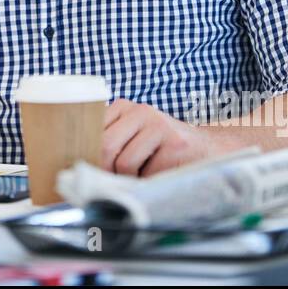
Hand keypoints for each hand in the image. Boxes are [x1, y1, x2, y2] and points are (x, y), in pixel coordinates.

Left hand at [101, 98, 220, 176]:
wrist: (207, 150)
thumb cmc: (161, 150)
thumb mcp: (132, 138)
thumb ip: (109, 143)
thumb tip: (80, 168)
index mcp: (124, 107)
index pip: (92, 131)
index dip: (89, 155)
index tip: (92, 170)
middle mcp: (141, 111)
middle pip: (105, 146)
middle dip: (106, 171)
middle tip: (113, 181)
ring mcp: (159, 125)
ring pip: (124, 162)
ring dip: (131, 178)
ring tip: (143, 173)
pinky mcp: (175, 144)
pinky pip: (147, 172)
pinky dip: (149, 181)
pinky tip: (160, 173)